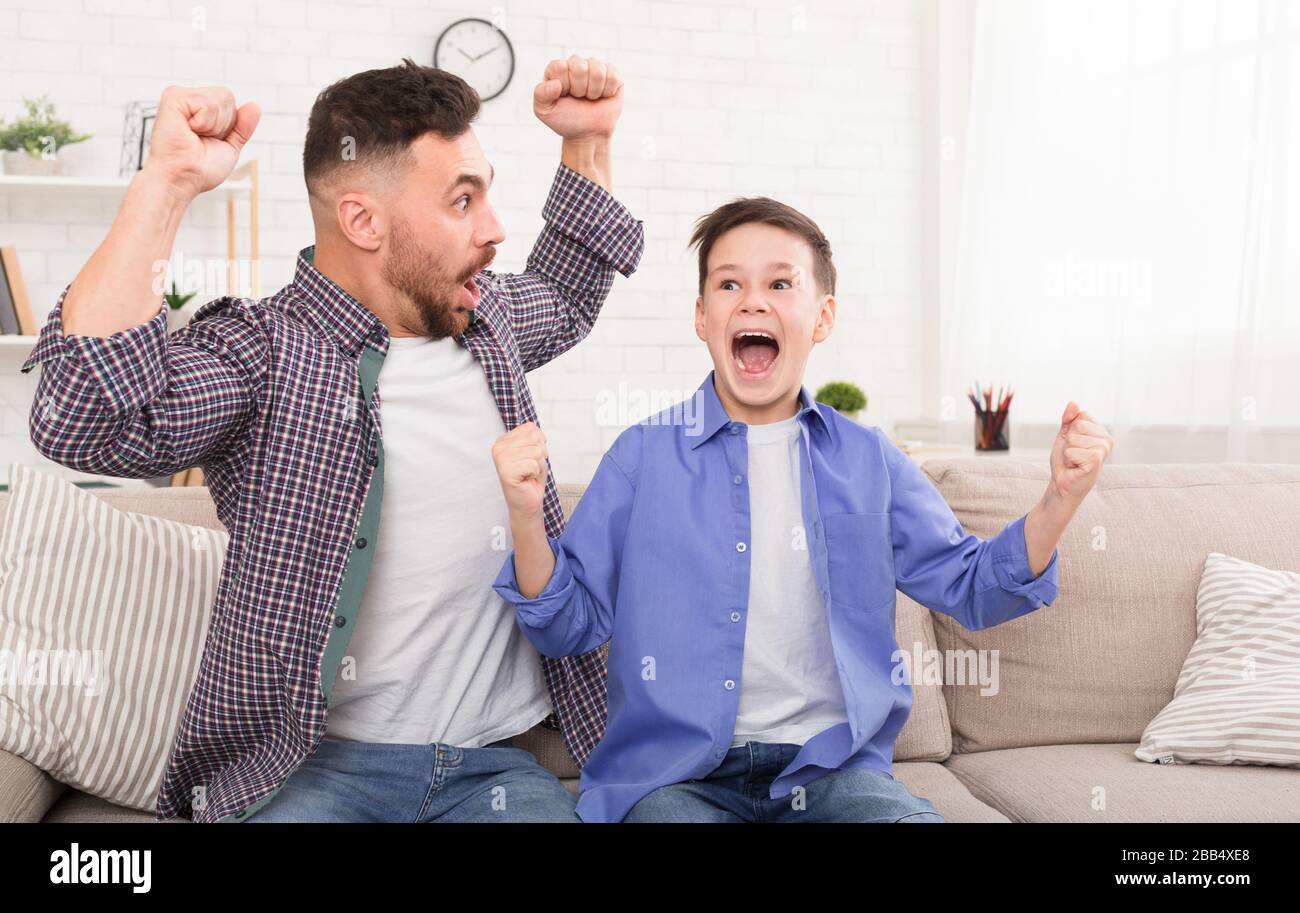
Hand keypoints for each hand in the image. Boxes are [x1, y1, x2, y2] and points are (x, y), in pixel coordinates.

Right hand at [143, 86, 260, 197]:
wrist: (183, 178)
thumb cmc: (200, 169)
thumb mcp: (230, 146)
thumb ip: (243, 126)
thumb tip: (255, 106)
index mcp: (200, 109)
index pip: (230, 101)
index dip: (228, 126)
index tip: (210, 140)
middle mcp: (189, 99)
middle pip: (227, 96)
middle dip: (223, 124)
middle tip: (201, 139)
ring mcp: (180, 96)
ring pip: (220, 99)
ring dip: (213, 126)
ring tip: (193, 136)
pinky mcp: (173, 97)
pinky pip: (208, 104)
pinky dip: (204, 123)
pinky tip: (188, 130)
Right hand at [492, 421, 549, 520]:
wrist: (527, 501)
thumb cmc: (531, 477)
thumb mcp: (534, 450)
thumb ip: (533, 436)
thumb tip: (535, 430)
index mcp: (503, 439)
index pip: (531, 428)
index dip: (539, 443)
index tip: (529, 457)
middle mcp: (499, 447)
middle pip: (535, 438)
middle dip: (540, 454)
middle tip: (530, 467)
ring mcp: (500, 459)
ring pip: (536, 451)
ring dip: (538, 465)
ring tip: (528, 473)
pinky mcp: (506, 471)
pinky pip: (533, 464)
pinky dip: (535, 473)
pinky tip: (526, 479)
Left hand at [533, 56, 623, 140]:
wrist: (588, 134)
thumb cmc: (566, 120)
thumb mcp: (544, 111)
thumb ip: (541, 94)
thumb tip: (556, 84)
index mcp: (557, 69)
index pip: (560, 66)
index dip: (564, 85)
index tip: (564, 96)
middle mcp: (575, 63)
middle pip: (580, 66)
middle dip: (580, 89)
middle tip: (579, 98)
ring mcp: (594, 66)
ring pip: (597, 71)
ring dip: (594, 91)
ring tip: (590, 98)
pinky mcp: (612, 73)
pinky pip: (613, 76)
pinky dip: (608, 91)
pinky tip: (602, 96)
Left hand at [1049, 402, 1113, 503]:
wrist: (1063, 483)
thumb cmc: (1066, 461)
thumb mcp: (1065, 435)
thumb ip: (1069, 419)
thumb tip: (1073, 403)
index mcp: (1101, 431)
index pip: (1081, 414)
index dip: (1070, 430)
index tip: (1073, 444)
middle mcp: (1107, 439)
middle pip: (1077, 425)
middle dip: (1068, 441)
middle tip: (1073, 455)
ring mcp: (1104, 449)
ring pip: (1073, 438)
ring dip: (1068, 451)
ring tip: (1074, 461)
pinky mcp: (1096, 460)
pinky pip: (1072, 450)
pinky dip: (1068, 459)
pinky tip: (1075, 466)